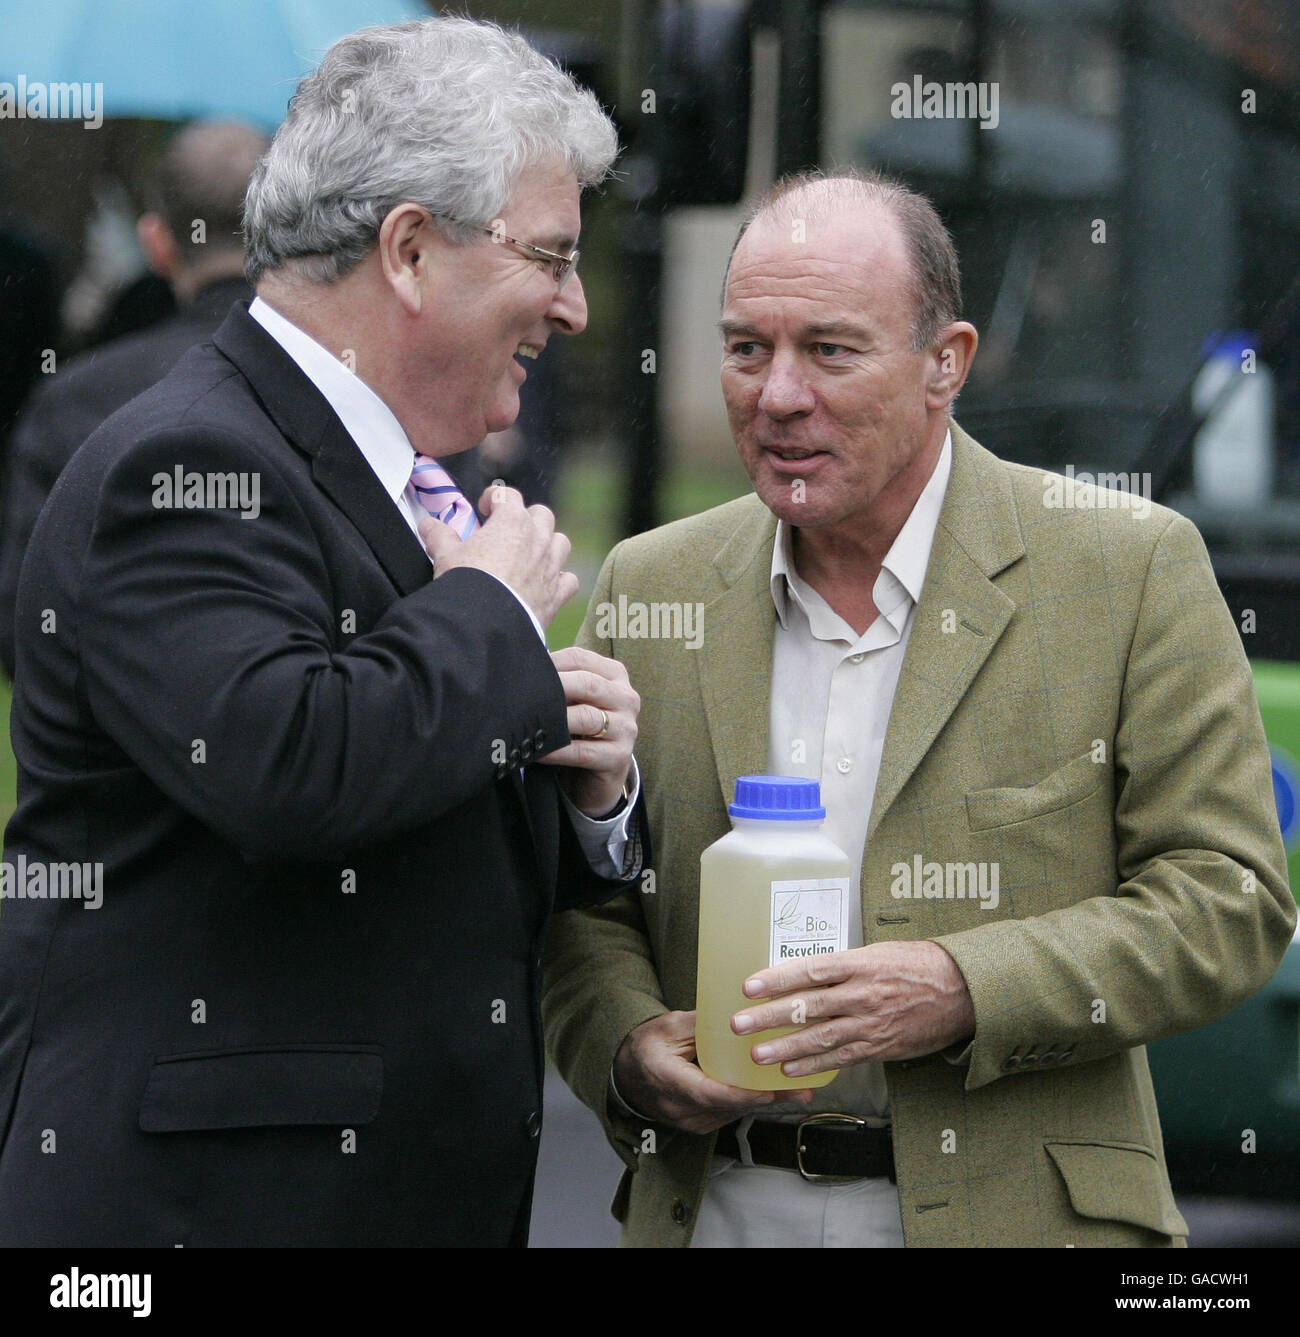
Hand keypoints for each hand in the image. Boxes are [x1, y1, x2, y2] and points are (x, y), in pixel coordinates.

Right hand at [418, 484, 578, 629]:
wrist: (484, 624)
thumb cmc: (467, 585)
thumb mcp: (445, 556)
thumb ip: (439, 536)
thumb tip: (429, 525)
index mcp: (512, 521)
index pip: (507, 495)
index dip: (494, 498)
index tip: (484, 509)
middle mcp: (538, 539)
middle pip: (541, 515)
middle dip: (526, 518)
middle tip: (507, 532)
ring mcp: (551, 565)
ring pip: (560, 542)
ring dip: (548, 544)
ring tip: (530, 554)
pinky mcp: (557, 593)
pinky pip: (569, 579)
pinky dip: (560, 579)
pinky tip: (546, 584)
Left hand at [536, 646, 638, 816]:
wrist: (597, 776)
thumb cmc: (579, 731)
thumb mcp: (574, 701)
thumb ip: (560, 682)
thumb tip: (521, 667)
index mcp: (615, 676)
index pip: (580, 658)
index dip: (550, 663)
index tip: (522, 671)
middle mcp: (626, 698)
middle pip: (586, 684)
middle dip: (552, 687)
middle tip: (521, 695)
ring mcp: (627, 728)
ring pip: (586, 717)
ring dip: (554, 720)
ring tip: (527, 722)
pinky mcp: (619, 757)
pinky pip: (583, 752)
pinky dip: (557, 751)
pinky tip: (538, 751)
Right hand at [612, 1010, 812, 1133]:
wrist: (625, 1074)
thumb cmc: (645, 1046)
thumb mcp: (669, 1026)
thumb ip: (701, 1023)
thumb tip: (738, 1012)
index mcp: (668, 1080)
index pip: (710, 1093)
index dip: (743, 1094)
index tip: (771, 1090)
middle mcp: (680, 1108)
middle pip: (730, 1107)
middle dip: (768, 1099)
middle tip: (801, 1090)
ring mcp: (689, 1121)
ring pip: (733, 1114)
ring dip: (764, 1103)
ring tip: (799, 1090)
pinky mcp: (699, 1124)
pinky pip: (729, 1115)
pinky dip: (751, 1103)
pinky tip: (775, 1093)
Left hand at [731, 941, 975, 1079]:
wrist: (962, 992)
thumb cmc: (918, 964)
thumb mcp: (879, 952)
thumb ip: (844, 964)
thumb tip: (806, 973)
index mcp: (860, 964)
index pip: (810, 970)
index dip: (776, 980)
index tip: (748, 986)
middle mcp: (862, 994)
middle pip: (808, 1007)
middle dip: (769, 1017)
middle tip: (738, 1024)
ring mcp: (871, 1024)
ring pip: (820, 1038)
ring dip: (785, 1047)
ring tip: (756, 1054)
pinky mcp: (880, 1047)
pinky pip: (841, 1058)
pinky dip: (813, 1065)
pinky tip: (789, 1069)